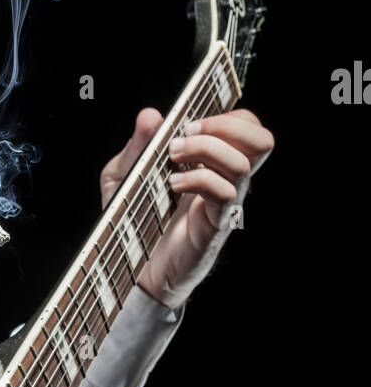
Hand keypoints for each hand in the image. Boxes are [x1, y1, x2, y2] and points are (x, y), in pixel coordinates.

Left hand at [100, 106, 274, 309]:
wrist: (132, 271)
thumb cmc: (133, 222)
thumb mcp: (123, 177)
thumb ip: (137, 146)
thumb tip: (151, 115)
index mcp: (212, 163)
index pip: (246, 127)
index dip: (227, 116)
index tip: (188, 120)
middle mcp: (227, 181)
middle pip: (263, 140)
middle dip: (227, 125)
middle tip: (188, 132)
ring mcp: (226, 204)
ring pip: (244, 164)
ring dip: (206, 148)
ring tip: (173, 156)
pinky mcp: (216, 225)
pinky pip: (226, 193)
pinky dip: (198, 179)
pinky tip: (173, 184)